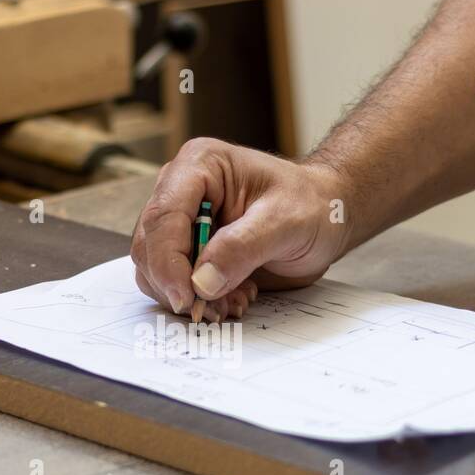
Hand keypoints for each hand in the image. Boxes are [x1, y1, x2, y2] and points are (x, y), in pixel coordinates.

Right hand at [130, 138, 348, 320]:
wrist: (324, 219)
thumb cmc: (311, 206)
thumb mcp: (286, 221)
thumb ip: (243, 247)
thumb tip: (201, 281)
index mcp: (200, 166)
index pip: (164, 215)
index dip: (167, 261)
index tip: (187, 297)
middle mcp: (181, 191)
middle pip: (150, 244)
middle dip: (177, 284)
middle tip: (214, 308)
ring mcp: (181, 222)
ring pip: (154, 268)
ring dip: (188, 296)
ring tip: (233, 300)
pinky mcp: (187, 251)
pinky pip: (173, 283)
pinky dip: (198, 300)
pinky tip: (232, 298)